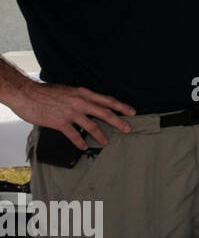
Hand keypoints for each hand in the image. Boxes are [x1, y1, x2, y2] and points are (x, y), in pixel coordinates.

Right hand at [8, 80, 134, 148]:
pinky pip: (74, 134)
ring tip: (106, 142)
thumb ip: (80, 98)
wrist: (27, 94)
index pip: (106, 100)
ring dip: (100, 135)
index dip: (121, 106)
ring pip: (92, 125)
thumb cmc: (46, 92)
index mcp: (83, 93)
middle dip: (118, 121)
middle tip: (128, 129)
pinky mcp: (60, 122)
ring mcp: (70, 112)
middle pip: (104, 113)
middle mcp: (80, 102)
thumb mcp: (68, 91)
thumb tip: (90, 105)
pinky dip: (80, 141)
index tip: (132, 112)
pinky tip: (84, 146)